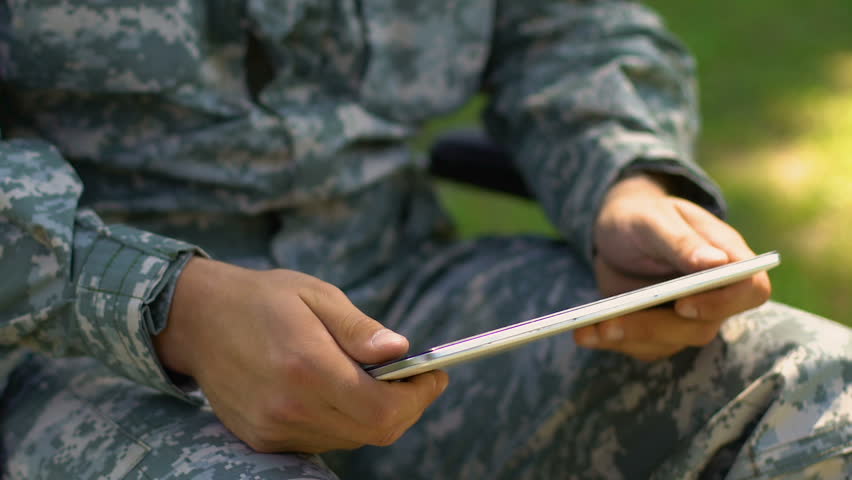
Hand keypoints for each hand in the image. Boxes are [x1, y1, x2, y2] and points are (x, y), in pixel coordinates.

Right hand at [153, 258, 448, 452]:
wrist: (197, 319)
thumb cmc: (263, 298)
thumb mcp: (317, 295)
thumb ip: (360, 329)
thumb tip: (400, 350)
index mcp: (306, 365)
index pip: (382, 409)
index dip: (418, 397)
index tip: (435, 374)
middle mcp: (289, 407)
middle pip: (374, 432)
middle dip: (406, 407)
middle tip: (416, 378)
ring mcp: (273, 429)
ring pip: (351, 439)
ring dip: (375, 414)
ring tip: (375, 379)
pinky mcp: (262, 439)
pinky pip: (322, 441)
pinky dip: (343, 420)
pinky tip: (338, 390)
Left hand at [574, 173, 771, 360]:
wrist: (615, 230)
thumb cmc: (642, 215)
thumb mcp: (654, 218)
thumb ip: (682, 240)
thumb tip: (718, 262)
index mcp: (727, 258)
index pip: (750, 290)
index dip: (724, 303)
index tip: (684, 304)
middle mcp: (713, 294)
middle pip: (704, 327)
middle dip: (656, 328)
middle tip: (612, 324)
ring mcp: (686, 317)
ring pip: (670, 343)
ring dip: (628, 339)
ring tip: (589, 329)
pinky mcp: (657, 330)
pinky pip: (643, 347)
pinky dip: (612, 342)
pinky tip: (585, 333)